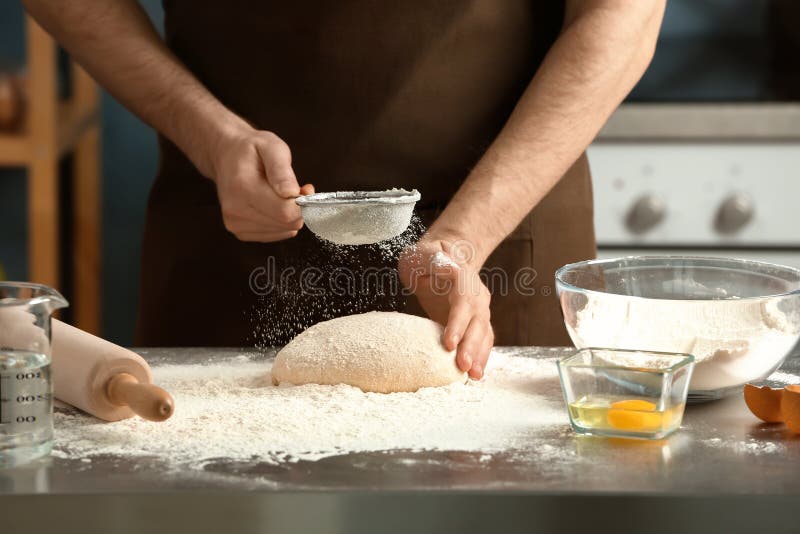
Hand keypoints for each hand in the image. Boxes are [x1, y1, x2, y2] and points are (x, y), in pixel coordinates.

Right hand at [209, 126, 313, 241]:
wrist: (226, 156)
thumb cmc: (250, 149)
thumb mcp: (271, 147)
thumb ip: (282, 171)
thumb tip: (291, 193)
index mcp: (243, 187)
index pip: (285, 212)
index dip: (303, 203)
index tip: (304, 189)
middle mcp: (235, 210)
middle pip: (286, 224)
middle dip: (299, 208)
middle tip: (295, 189)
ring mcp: (236, 224)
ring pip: (284, 231)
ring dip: (290, 215)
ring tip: (282, 195)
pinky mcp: (240, 232)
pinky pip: (276, 234)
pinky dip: (281, 222)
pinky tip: (274, 205)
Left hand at [398, 238, 493, 378]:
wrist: (445, 257)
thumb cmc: (428, 257)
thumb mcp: (424, 253)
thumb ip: (433, 258)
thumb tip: (445, 266)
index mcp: (464, 278)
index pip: (463, 302)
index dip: (458, 323)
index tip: (448, 344)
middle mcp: (477, 295)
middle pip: (478, 322)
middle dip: (471, 346)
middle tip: (462, 366)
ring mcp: (479, 310)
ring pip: (484, 334)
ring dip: (480, 356)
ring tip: (473, 376)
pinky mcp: (476, 323)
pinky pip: (483, 342)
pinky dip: (481, 358)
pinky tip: (476, 375)